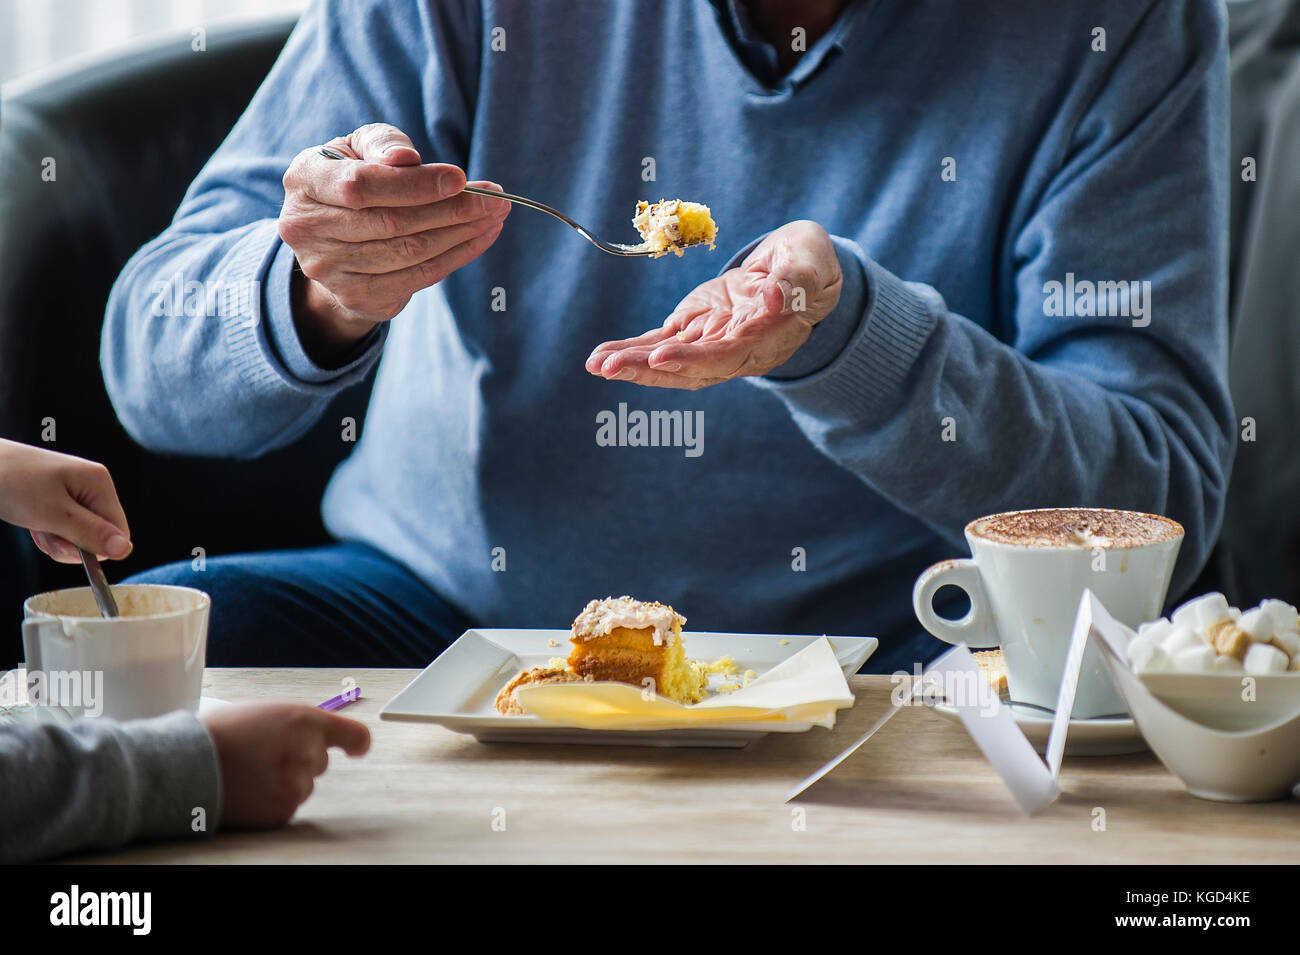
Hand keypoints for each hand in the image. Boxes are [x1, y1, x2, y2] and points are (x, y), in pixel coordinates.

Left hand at [0, 439, 131, 562]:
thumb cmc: (11, 483)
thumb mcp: (52, 514)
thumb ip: (90, 533)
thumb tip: (124, 551)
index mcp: (100, 483)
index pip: (119, 532)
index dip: (94, 547)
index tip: (64, 542)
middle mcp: (94, 486)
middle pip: (101, 535)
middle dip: (72, 544)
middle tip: (45, 532)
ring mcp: (78, 492)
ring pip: (82, 535)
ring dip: (57, 540)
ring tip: (36, 524)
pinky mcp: (63, 498)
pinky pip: (68, 528)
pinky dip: (50, 533)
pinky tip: (34, 523)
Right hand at [201, 702, 370, 828]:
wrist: (185, 764)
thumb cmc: (220, 733)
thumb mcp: (266, 713)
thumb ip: (297, 725)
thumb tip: (315, 737)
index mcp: (306, 721)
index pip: (356, 735)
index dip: (356, 744)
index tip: (355, 750)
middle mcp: (308, 753)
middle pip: (320, 762)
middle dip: (299, 760)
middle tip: (263, 755)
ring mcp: (296, 785)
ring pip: (302, 786)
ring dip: (284, 782)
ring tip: (249, 772)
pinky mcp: (282, 812)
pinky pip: (286, 807)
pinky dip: (270, 802)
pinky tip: (248, 791)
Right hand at [278, 123, 510, 364]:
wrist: (333, 237)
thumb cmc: (354, 177)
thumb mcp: (361, 147)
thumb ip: (383, 144)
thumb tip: (407, 161)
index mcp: (304, 180)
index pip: (362, 186)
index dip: (416, 185)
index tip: (461, 179)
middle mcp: (306, 228)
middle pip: (392, 222)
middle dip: (452, 210)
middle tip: (495, 199)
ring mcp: (329, 269)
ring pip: (410, 252)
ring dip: (462, 234)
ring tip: (495, 215)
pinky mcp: (356, 296)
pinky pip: (419, 276)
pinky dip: (458, 256)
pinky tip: (482, 237)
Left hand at [586, 220, 842, 389]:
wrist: (797, 270)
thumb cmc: (809, 262)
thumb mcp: (812, 260)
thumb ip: (799, 280)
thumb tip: (778, 298)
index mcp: (766, 338)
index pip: (727, 356)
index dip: (694, 360)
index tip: (660, 356)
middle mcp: (735, 351)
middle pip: (690, 369)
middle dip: (648, 370)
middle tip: (609, 367)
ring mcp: (711, 343)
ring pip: (668, 361)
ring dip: (631, 365)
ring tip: (596, 364)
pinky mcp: (694, 330)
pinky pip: (658, 345)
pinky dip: (630, 351)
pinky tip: (600, 356)